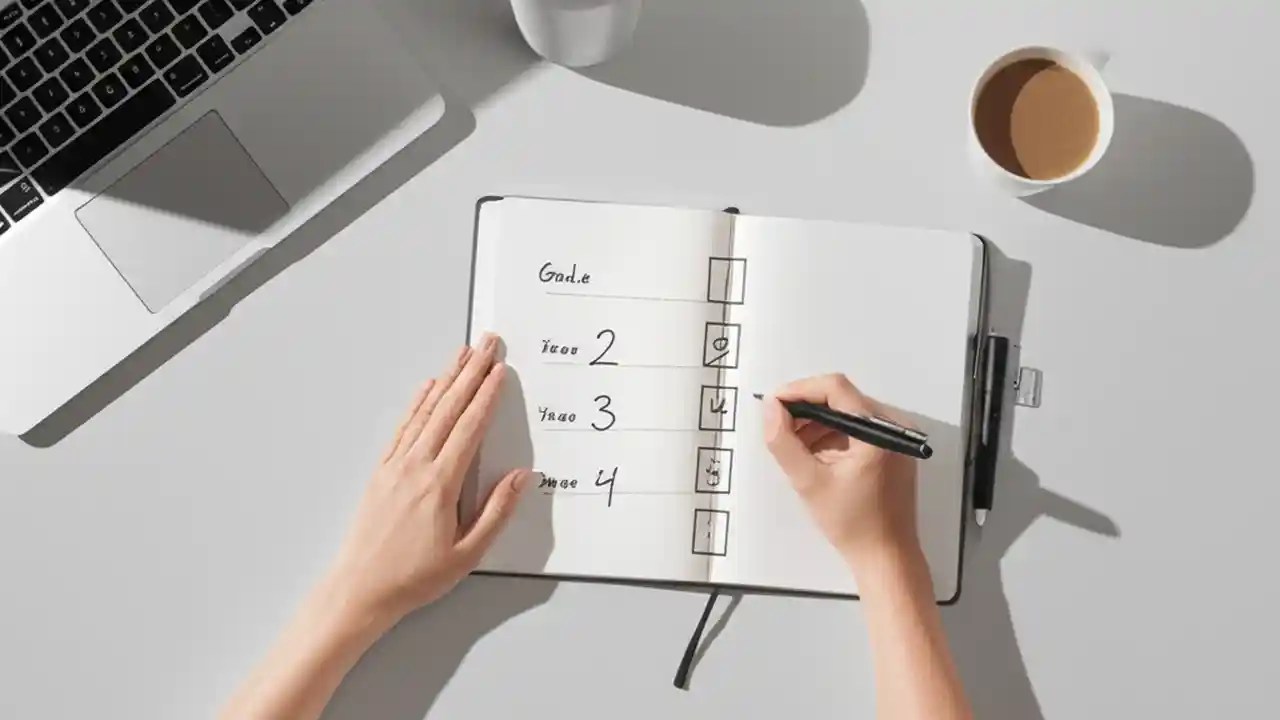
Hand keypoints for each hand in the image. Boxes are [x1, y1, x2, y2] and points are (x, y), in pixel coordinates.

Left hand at [325, 334, 531, 626]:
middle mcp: (416, 466)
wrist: (360, 589)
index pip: (470, 428)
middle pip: (449, 409)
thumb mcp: (468, 554)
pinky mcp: (381, 471)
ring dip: (447, 379)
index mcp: (440, 484)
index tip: (501, 370)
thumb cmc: (414, 578)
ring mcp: (396, 465)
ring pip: (426, 412)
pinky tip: (428, 388)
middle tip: (488, 345)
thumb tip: (521, 476)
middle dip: (471, 373)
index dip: (487, 396)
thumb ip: (497, 512)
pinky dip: (418, 403)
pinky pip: (403, 427)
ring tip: (463, 354)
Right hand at [763, 374, 920, 570]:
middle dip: (806, 410)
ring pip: (848, 412)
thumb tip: (769, 408)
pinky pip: (858, 428)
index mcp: (879, 430)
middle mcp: (894, 425)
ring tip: (795, 448)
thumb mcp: (808, 482)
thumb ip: (784, 442)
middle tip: (779, 429)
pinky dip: (834, 435)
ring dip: (818, 423)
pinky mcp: (894, 448)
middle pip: (842, 398)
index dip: (799, 390)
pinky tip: (816, 456)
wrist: (887, 556)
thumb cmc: (851, 524)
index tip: (773, 405)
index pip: (834, 388)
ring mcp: (897, 436)